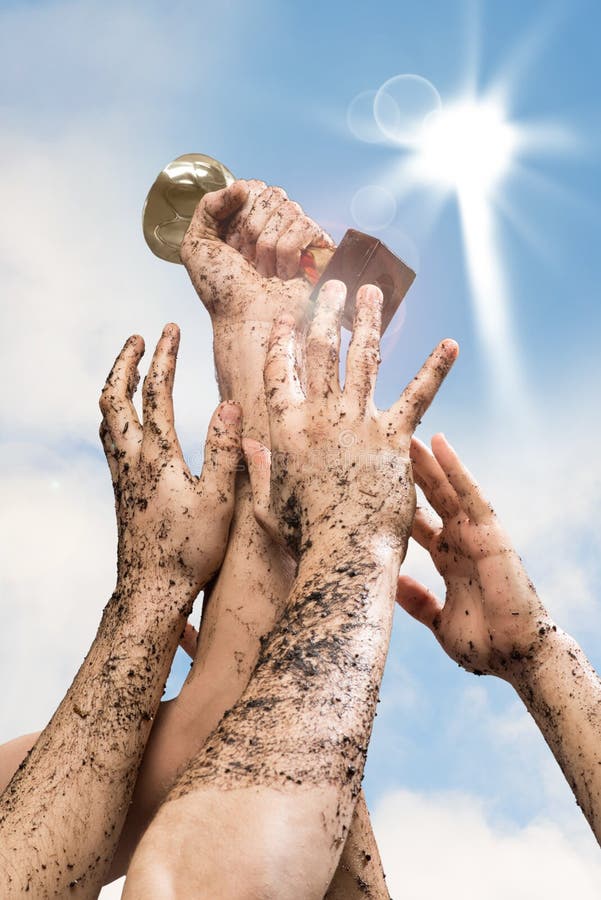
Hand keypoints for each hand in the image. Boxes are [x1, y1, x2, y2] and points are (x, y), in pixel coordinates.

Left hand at [99, 324, 241, 593]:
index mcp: (157, 457)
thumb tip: (229, 405)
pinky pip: (109, 440)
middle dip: (125, 362)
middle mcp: (131, 460)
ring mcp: (122, 475)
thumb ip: (225, 451)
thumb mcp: (220, 501)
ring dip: (117, 386)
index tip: (170, 327)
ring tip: (131, 369)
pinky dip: (116, 415)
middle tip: (139, 338)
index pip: (156, 393)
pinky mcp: (121, 490)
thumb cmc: (190, 550)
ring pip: (106, 418)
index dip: (163, 356)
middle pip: (113, 398)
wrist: (151, 591)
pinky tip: (128, 422)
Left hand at [180, 178, 333, 324]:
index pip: (252, 187)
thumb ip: (209, 205)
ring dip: (269, 247)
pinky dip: (289, 253)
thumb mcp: (195, 245)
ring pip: (290, 210)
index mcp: (246, 219)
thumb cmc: (222, 294)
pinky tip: (284, 275)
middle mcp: (273, 225)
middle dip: (253, 231)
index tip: (231, 246)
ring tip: (265, 272)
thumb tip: (243, 186)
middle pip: (273, 194)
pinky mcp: (317, 250)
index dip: (239, 214)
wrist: (246, 321)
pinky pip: (306, 227)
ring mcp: (297, 237)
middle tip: (248, 261)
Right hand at [245, 280, 457, 556]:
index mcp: (285, 429)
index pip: (279, 371)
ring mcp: (358, 421)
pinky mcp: (395, 436)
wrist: (345, 555)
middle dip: (325, 313)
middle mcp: (320, 415)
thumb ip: (259, 469)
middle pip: (320, 351)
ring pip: (363, 357)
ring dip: (368, 320)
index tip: (287, 315)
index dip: (282, 340)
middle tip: (332, 286)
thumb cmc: (304, 538)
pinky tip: (450, 344)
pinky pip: (419, 394)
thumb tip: (248, 442)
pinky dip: (435, 368)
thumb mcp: (269, 505)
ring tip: (374, 292)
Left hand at [396, 434, 555, 680]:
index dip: (396, 502)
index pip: (417, 523)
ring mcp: (475, 535)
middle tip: (382, 446)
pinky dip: (455, 467)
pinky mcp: (491, 533)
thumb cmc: (485, 646)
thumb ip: (417, 601)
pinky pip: (470, 493)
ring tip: (406, 434)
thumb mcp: (437, 621)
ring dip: (427, 461)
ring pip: (446, 488)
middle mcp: (460, 542)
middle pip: (428, 499)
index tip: (370, 483)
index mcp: (448, 560)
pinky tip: (440, 443)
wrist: (517, 660)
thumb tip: (392, 584)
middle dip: (407, 474)